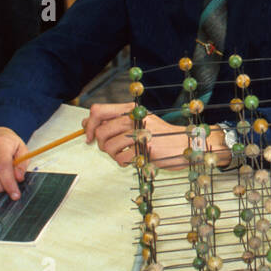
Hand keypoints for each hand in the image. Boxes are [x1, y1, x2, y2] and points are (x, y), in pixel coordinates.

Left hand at [82, 103, 227, 168]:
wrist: (185, 145)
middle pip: (101, 131)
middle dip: (101, 144)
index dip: (89, 125)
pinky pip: (121, 158)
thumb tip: (85, 124)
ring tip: (125, 154)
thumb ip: (112, 121)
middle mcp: (135, 117)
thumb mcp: (137, 122)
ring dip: (113, 155)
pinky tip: (133, 160)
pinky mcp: (145, 148)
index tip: (90, 136)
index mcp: (131, 108)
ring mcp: (140, 132)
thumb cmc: (159, 136)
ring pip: (109, 146)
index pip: (98, 111)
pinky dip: (123, 162)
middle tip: (112, 149)